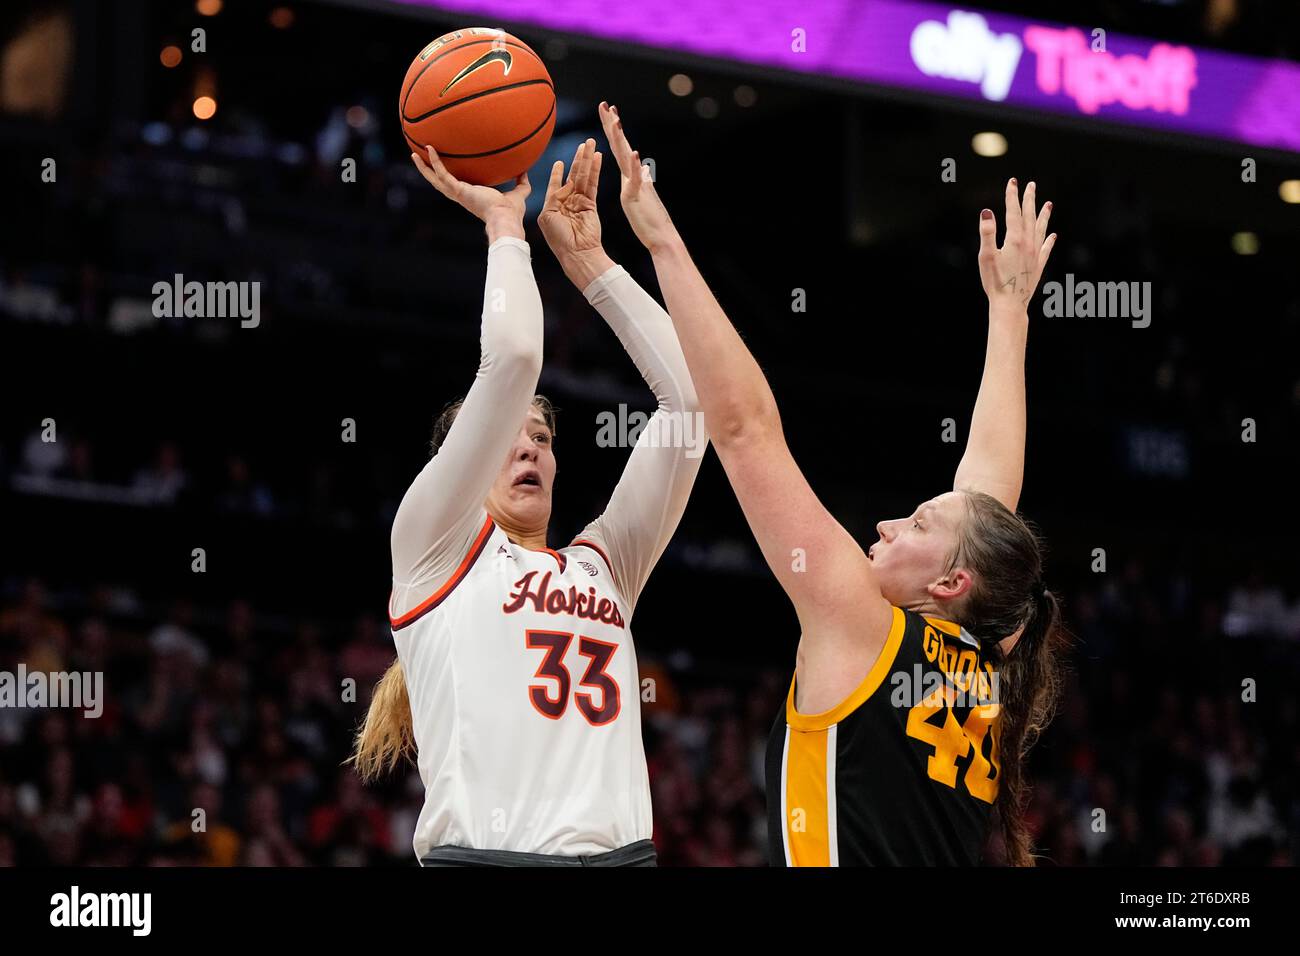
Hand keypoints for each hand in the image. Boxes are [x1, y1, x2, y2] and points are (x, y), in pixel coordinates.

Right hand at [411, 145, 528, 236]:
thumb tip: (525, 171)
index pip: (456, 187)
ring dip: (424, 168)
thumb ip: (521, 183)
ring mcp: (457, 193)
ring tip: (414, 155)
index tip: (444, 169)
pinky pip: (442, 173)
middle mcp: (461, 196)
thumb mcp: (519, 194)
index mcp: (471, 197)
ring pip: (435, 180)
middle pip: (439, 183)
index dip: (449, 179)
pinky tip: (430, 149)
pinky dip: (435, 161)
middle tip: (420, 161)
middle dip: (430, 173)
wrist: (506, 219)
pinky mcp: (458, 190)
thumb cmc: (511, 212)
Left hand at [538, 138, 605, 263]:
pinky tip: (597, 157)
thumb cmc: (558, 239)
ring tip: (590, 143)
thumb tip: (563, 186)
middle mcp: (567, 202)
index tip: (559, 162)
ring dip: (587, 159)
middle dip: (578, 159)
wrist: (576, 253)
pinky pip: (592, 183)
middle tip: (583, 143)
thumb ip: (552, 198)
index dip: (557, 173)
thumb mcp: (547, 217)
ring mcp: (580, 203)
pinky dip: (595, 170)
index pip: (556, 185)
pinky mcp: (591, 204)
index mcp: (553, 206)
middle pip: (573, 175)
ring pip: (583, 176)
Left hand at [597, 101, 678, 253]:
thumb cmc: (650, 221)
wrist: (662, 237)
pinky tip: (634, 155)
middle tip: (606, 106)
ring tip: (615, 121)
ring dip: (621, 139)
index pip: (618, 150)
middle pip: (620, 147)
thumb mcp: (640, 197)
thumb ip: (640, 181)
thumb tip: (643, 168)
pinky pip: (636, 181)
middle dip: (612, 126)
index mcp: (630, 176)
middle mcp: (634, 176)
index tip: (607, 112)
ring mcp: (636, 185)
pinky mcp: (637, 197)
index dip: (613, 131)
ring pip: (626, 158)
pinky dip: (635, 167)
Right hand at [978, 179, 1055, 311]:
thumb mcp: (986, 256)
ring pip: (1041, 229)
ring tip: (1048, 204)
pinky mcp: (1038, 266)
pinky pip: (1046, 248)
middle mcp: (1029, 244)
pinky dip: (1049, 240)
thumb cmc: (995, 282)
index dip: (1012, 196)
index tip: (1013, 182)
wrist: (1010, 305)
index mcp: (1015, 239)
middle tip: (1031, 185)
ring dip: (1043, 216)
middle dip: (1029, 200)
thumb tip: (986, 211)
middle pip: (1029, 217)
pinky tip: (1053, 235)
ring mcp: (1036, 255)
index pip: (1014, 212)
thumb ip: (987, 232)